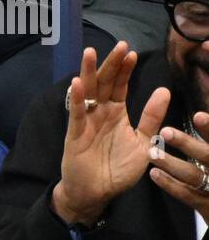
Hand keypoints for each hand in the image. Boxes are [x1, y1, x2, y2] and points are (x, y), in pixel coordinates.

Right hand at [53, 43, 169, 224]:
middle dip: (111, 64)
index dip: (126, 70)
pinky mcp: (75, 134)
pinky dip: (77, 99)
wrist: (97, 193)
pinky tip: (78, 84)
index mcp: (117, 113)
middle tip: (120, 45)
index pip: (121, 86)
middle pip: (105, 83)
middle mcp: (100, 113)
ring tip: (91, 53)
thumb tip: (164, 90)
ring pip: (88, 92)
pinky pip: (77, 113)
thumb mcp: (143, 142)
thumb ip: (151, 117)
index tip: (132, 53)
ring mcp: (86, 121)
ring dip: (89, 72)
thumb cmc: (118, 169)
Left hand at [150, 111, 208, 225]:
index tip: (197, 115)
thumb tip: (198, 115)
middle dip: (186, 143)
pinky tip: (154, 174)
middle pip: (207, 155)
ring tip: (152, 153)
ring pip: (193, 175)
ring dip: (171, 163)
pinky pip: (187, 195)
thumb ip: (207, 139)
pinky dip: (170, 184)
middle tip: (165, 131)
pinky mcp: (206, 206)